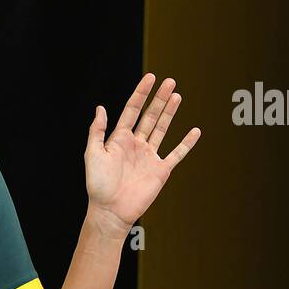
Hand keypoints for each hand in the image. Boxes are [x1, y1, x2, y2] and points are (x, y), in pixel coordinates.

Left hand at [84, 73, 199, 234]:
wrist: (111, 210)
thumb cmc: (98, 185)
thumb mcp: (93, 154)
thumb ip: (97, 131)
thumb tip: (100, 108)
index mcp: (119, 139)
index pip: (132, 110)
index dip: (141, 94)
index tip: (150, 78)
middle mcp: (136, 145)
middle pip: (150, 116)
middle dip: (159, 99)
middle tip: (170, 81)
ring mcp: (149, 156)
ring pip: (163, 129)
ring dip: (170, 112)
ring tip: (177, 95)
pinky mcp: (161, 170)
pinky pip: (176, 154)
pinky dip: (186, 143)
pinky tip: (195, 131)